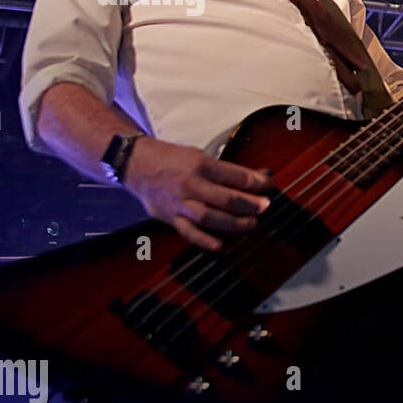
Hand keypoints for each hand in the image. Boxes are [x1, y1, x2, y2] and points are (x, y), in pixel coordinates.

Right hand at [124, 137, 274, 250]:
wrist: (134, 163)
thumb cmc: (171, 159)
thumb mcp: (199, 156)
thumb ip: (227, 170)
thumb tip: (258, 178)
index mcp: (200, 164)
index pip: (235, 176)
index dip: (257, 183)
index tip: (268, 187)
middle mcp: (190, 184)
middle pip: (226, 198)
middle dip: (250, 204)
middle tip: (264, 207)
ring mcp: (179, 202)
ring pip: (210, 217)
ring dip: (234, 223)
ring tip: (250, 224)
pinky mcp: (169, 217)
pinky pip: (188, 232)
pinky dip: (205, 241)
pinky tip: (220, 245)